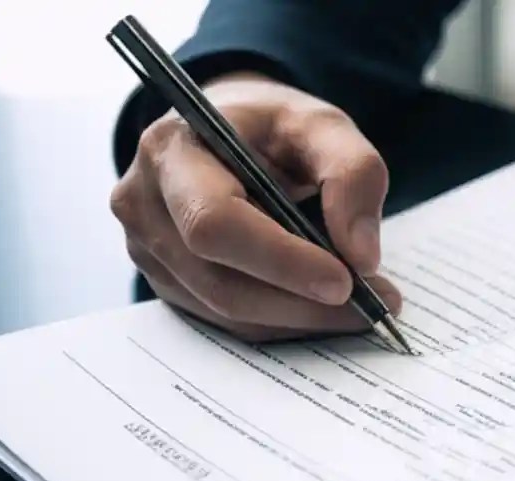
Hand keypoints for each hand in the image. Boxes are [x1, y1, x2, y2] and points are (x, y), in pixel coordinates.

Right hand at [110, 72, 400, 340]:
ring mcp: (147, 251)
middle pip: (220, 281)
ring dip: (298, 319)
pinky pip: (225, 321)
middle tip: (371, 304)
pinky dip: (281, 322)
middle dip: (301, 302)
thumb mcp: (321, 124)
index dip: (281, 261)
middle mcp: (143, 206)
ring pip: (226, 311)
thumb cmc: (270, 127)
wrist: (225, 133)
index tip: (345, 281)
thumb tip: (361, 256)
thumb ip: (352, 173)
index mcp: (171, 151)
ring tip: (359, 308)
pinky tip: (321, 309)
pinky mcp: (166, 283)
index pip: (214, 223)